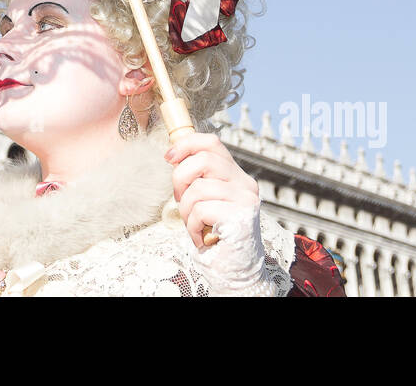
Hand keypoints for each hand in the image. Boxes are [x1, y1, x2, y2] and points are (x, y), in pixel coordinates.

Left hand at [165, 132, 260, 249]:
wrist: (234, 272)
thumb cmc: (214, 236)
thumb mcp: (204, 201)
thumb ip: (197, 179)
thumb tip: (173, 155)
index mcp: (236, 176)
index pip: (212, 142)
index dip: (186, 144)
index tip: (169, 157)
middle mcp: (245, 184)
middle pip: (203, 159)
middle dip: (180, 179)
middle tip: (180, 200)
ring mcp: (246, 199)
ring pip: (199, 188)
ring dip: (185, 210)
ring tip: (193, 225)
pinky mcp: (241, 216)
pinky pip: (201, 210)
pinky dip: (192, 226)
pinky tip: (200, 238)